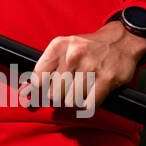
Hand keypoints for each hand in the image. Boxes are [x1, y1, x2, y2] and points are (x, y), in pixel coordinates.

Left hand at [30, 21, 145, 111]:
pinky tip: (91, 95)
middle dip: (60, 96)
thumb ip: (44, 69)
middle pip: (54, 94)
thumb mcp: (63, 49)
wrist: (121, 40)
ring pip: (71, 101)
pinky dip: (89, 105)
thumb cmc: (88, 48)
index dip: (40, 90)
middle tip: (69, 89)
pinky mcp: (107, 78)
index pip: (37, 79)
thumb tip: (24, 92)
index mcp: (58, 47)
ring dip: (76, 100)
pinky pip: (89, 104)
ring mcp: (90, 67)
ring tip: (82, 90)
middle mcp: (72, 55)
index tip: (45, 91)